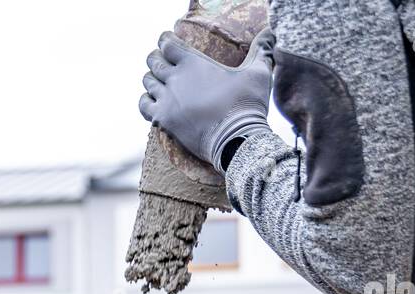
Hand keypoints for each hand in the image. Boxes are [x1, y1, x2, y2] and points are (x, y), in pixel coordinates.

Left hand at [140, 29, 274, 170]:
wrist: (235, 140)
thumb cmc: (246, 104)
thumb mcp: (258, 73)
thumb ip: (261, 51)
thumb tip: (270, 33)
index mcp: (192, 62)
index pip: (167, 44)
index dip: (165, 41)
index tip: (167, 41)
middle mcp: (175, 79)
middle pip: (154, 62)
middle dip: (157, 59)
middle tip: (161, 60)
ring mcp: (167, 100)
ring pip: (147, 83)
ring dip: (151, 79)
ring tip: (158, 80)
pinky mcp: (163, 120)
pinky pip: (144, 106)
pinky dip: (146, 101)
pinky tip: (153, 101)